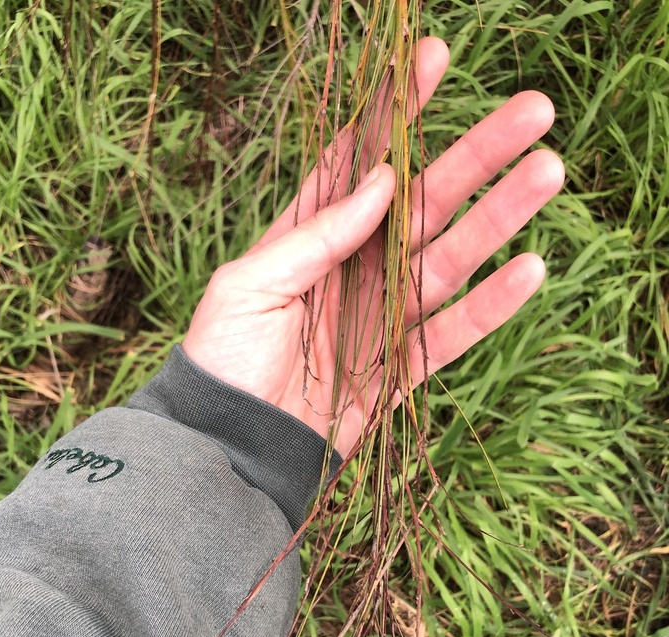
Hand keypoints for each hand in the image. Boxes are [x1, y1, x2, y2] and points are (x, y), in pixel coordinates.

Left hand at [183, 37, 564, 455]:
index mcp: (310, 239)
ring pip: (452, 257)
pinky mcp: (402, 368)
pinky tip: (530, 267)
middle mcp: (356, 269)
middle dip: (475, 154)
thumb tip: (382, 180)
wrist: (229, 445)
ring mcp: (383, 317)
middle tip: (532, 110)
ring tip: (548, 170)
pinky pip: (454, 332)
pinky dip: (492, 305)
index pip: (360, 162)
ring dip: (499, 217)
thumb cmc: (221, 362)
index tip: (432, 57)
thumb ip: (314, 236)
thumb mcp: (247, 287)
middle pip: (425, 202)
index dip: (396, 111)